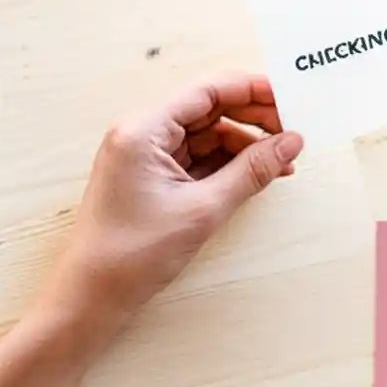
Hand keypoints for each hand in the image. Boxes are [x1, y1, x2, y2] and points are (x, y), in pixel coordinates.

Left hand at [42, 73, 302, 324]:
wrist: (93, 296)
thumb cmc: (134, 253)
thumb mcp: (204, 209)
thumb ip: (252, 170)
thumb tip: (291, 142)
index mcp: (144, 130)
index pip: (207, 91)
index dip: (252, 90)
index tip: (289, 96)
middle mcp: (142, 134)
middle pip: (209, 109)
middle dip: (253, 118)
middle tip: (293, 131)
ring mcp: (146, 155)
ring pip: (208, 135)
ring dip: (245, 145)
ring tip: (282, 161)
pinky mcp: (153, 176)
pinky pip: (199, 158)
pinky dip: (229, 164)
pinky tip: (258, 174)